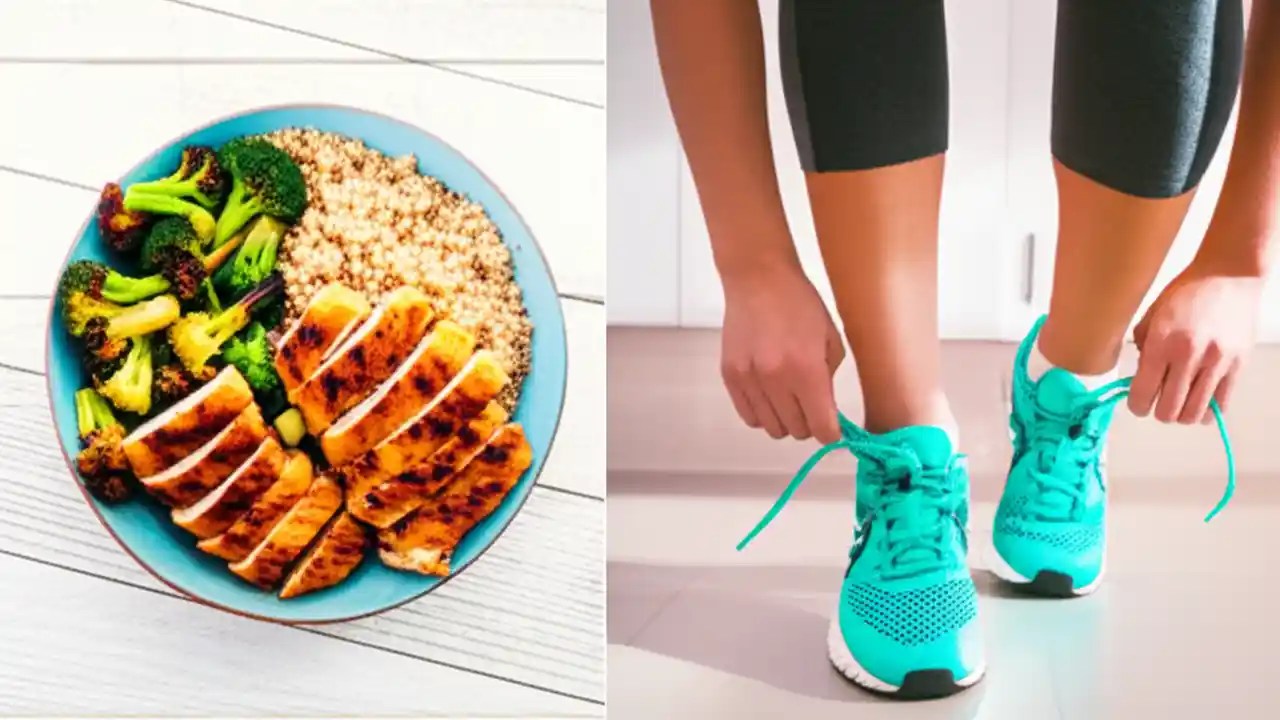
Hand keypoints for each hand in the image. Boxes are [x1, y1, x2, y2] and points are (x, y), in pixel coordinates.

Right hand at [720, 263, 844, 442]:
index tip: (832, 428)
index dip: (831, 433)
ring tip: (788, 397)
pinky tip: (770, 396)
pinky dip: (763, 413)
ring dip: (785, 420)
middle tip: (811, 404)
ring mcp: (749, 379)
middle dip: (809, 423)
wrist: (759, 279)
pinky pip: (749, 416)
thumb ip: (829, 382)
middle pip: (797, 431)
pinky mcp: (730, 376)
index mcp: (807, 370)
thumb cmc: (800, 305)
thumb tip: (826, 414)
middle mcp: (776, 379)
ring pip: (772, 428)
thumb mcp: (830, 340)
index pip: (822, 428)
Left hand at [1129, 263, 1263, 423]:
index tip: (1138, 404)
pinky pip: (1220, 405)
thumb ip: (1143, 347)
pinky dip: (1206, 410)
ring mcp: (1216, 363)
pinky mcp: (1238, 366)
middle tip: (1159, 402)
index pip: (1143, 392)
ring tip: (1180, 401)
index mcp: (1162, 342)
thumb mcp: (1152, 315)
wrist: (1229, 277)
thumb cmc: (1186, 293)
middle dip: (1159, 411)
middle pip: (1169, 411)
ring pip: (1194, 414)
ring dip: (1182, 414)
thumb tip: (1141, 376)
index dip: (1137, 405)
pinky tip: (1199, 399)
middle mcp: (1189, 356)